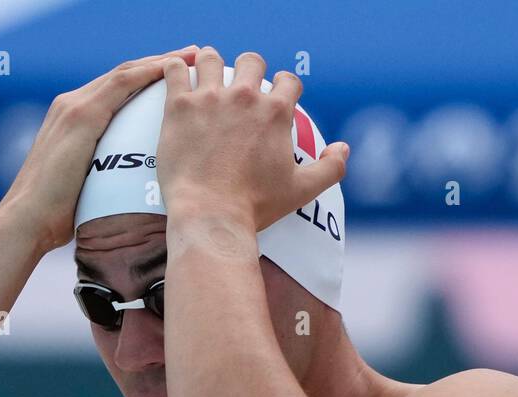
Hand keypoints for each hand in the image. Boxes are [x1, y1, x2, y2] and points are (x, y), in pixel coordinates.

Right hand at [0, 46, 200, 252]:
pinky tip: (170, 69)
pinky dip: (147, 72)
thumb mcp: (84, 186)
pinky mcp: (80, 116)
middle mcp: (70, 104)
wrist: (27, 220)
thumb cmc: (54, 217)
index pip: (115, 90)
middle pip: (123, 75)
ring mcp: (73, 107)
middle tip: (192, 57)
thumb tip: (128, 192)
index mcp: (71, 119)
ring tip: (192, 57)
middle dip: (159, 63)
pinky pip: (121, 83)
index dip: (147, 79)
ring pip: (125, 73)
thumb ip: (103, 175)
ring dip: (161, 61)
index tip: (177, 76)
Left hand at [156, 48, 347, 230]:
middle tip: (237, 87)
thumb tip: (343, 148)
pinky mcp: (179, 106)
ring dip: (210, 64)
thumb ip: (330, 167)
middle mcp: (245, 97)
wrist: (211, 216)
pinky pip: (174, 71)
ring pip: (210, 58)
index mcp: (276, 112)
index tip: (275, 95)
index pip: (288, 80)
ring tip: (204, 78)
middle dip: (248, 70)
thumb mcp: (301, 190)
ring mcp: (210, 98)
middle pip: (251, 61)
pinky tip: (175, 80)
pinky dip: (174, 71)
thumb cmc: (256, 206)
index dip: (283, 86)